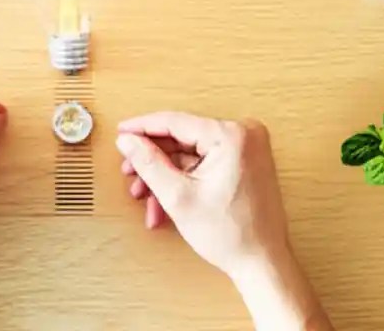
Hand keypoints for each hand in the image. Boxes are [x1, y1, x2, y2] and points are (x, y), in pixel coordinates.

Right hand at [117, 112, 334, 330]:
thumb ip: (148, 163)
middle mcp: (243, 134)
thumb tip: (128, 140)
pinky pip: (204, 164)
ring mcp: (246, 148)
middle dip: (153, 161)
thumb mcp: (178, 196)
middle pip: (181, 139)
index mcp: (231, 136)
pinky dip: (184, 180)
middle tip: (130, 173)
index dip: (142, 128)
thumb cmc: (232, 235)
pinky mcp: (245, 162)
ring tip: (146, 197)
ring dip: (166, 176)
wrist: (261, 262)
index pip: (174, 122)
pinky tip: (165, 202)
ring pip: (190, 154)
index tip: (122, 132)